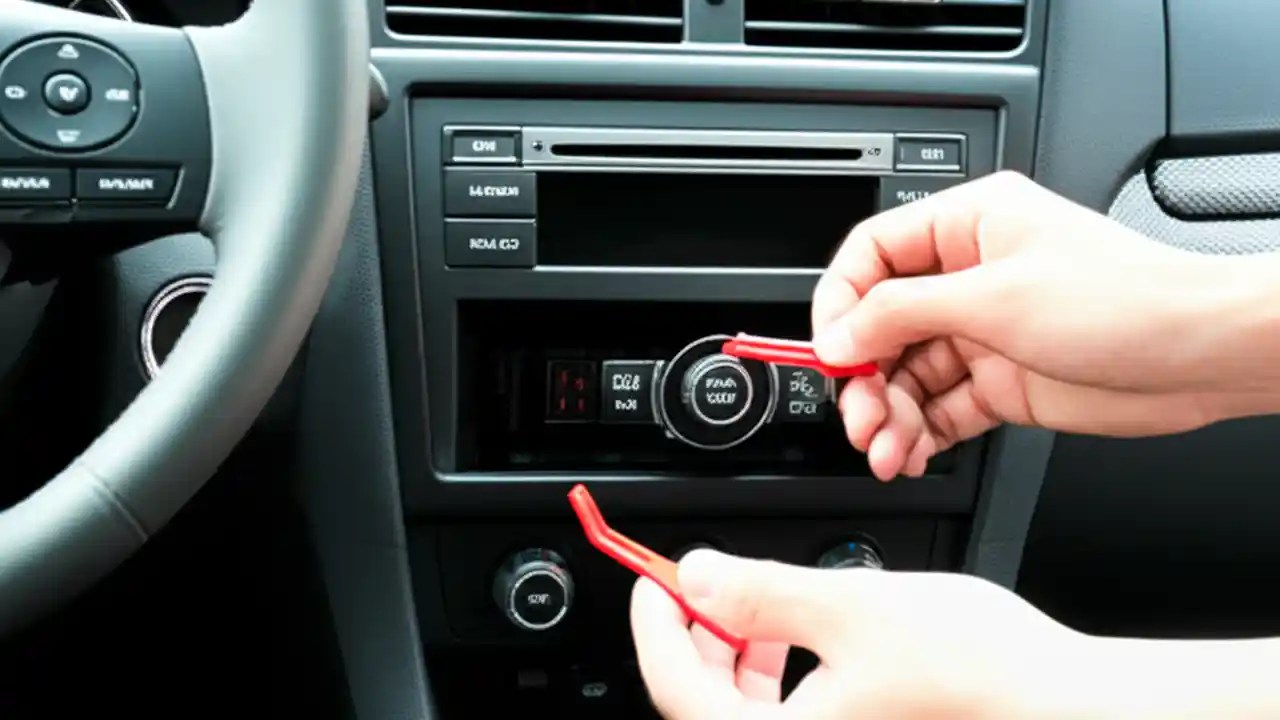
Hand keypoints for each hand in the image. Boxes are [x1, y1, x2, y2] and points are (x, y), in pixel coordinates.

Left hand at [630, 549, 1083, 719]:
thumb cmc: (975, 668)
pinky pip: (786, 715)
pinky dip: (772, 673)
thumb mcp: (849, 609)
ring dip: (733, 654)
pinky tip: (794, 636)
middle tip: (697, 586)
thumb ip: (759, 593)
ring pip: (744, 711)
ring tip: (750, 607)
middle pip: (704, 705)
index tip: (648, 581)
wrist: (1059, 703)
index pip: (677, 692)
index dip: (654, 629)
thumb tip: (695, 577)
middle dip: (695, 639)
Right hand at [811, 171, 1279, 479]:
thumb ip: (903, 314)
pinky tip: (911, 455)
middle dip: (863, 376)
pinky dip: (919, 436)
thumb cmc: (1125, 299)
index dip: (840, 303)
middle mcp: (968, 277)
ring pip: (905, 376)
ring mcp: (984, 333)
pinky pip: (939, 411)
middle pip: (881, 326)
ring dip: (887, 416)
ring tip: (887, 448)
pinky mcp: (1000, 382)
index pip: (871, 256)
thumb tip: (840, 334)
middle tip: (860, 416)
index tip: (830, 351)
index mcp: (967, 227)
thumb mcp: (994, 298)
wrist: (1202, 356)